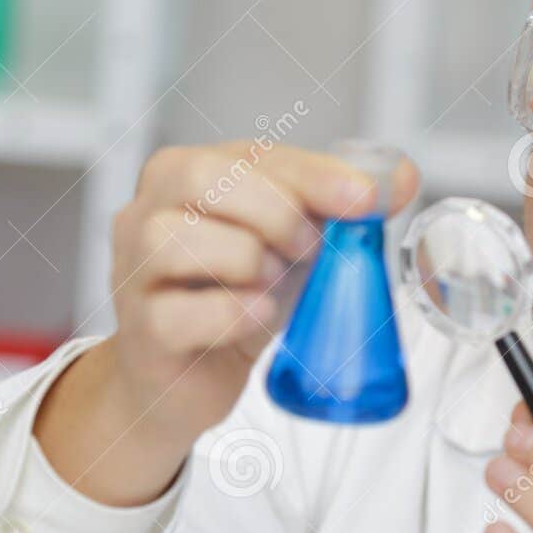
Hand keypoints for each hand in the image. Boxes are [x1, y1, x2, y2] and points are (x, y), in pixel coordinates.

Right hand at [35, 140, 416, 505]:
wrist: (190, 377)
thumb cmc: (237, 298)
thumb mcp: (293, 246)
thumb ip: (339, 209)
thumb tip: (400, 178)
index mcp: (183, 174)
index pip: (249, 155)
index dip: (312, 175)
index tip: (364, 198)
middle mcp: (145, 211)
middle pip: (203, 179)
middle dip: (276, 212)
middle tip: (311, 250)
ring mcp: (132, 270)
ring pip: (182, 239)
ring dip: (250, 262)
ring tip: (272, 284)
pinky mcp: (140, 329)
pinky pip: (184, 311)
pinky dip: (234, 313)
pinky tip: (256, 315)